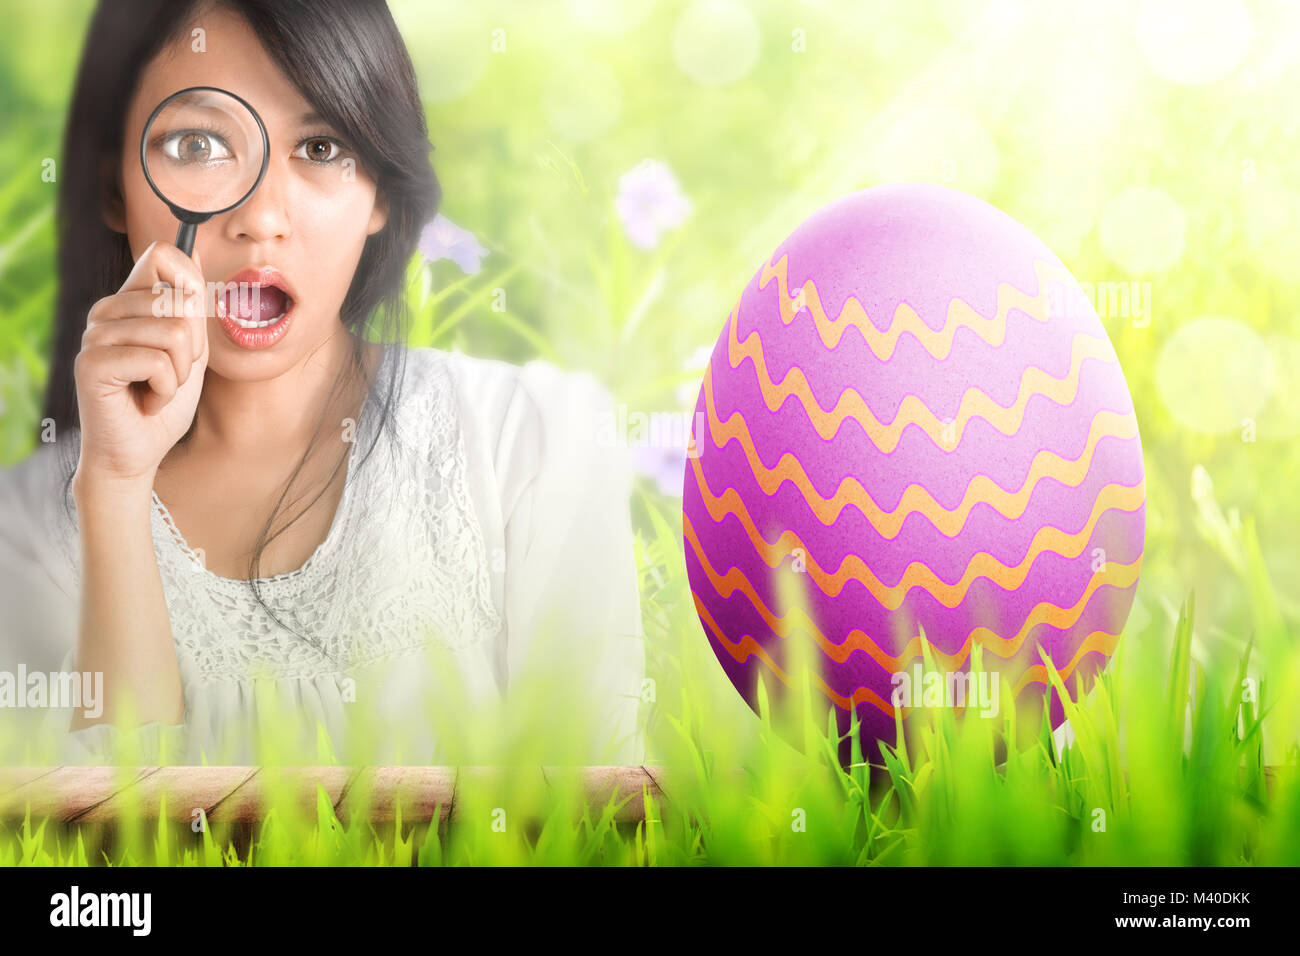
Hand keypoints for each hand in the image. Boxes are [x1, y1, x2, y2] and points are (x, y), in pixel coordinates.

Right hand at [73, 240, 209, 489]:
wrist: (139, 452)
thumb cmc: (164, 400)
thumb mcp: (189, 347)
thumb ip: (190, 304)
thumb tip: (190, 247)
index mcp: (129, 300)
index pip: (163, 254)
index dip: (192, 284)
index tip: (190, 327)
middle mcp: (106, 310)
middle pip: (181, 302)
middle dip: (193, 348)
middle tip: (171, 374)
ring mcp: (94, 335)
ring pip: (174, 334)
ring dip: (180, 374)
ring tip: (157, 389)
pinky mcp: (91, 364)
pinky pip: (156, 362)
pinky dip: (165, 391)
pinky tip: (146, 402)